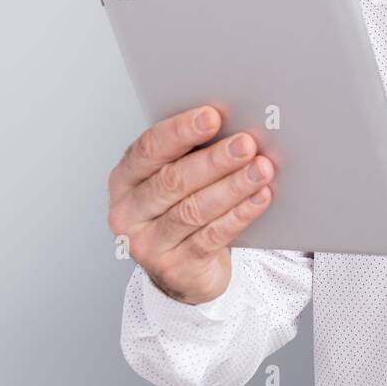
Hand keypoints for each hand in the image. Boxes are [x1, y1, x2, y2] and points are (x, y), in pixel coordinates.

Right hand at [107, 105, 274, 305]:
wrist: (184, 268)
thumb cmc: (182, 209)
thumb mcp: (178, 179)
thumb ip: (194, 153)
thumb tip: (235, 125)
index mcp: (125, 179)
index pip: (148, 149)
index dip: (180, 131)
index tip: (211, 116)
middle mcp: (128, 212)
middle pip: (173, 180)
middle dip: (215, 160)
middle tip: (246, 144)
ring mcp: (148, 245)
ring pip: (194, 210)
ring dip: (233, 186)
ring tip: (261, 169)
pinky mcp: (175, 269)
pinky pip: (211, 238)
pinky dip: (239, 215)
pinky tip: (260, 198)